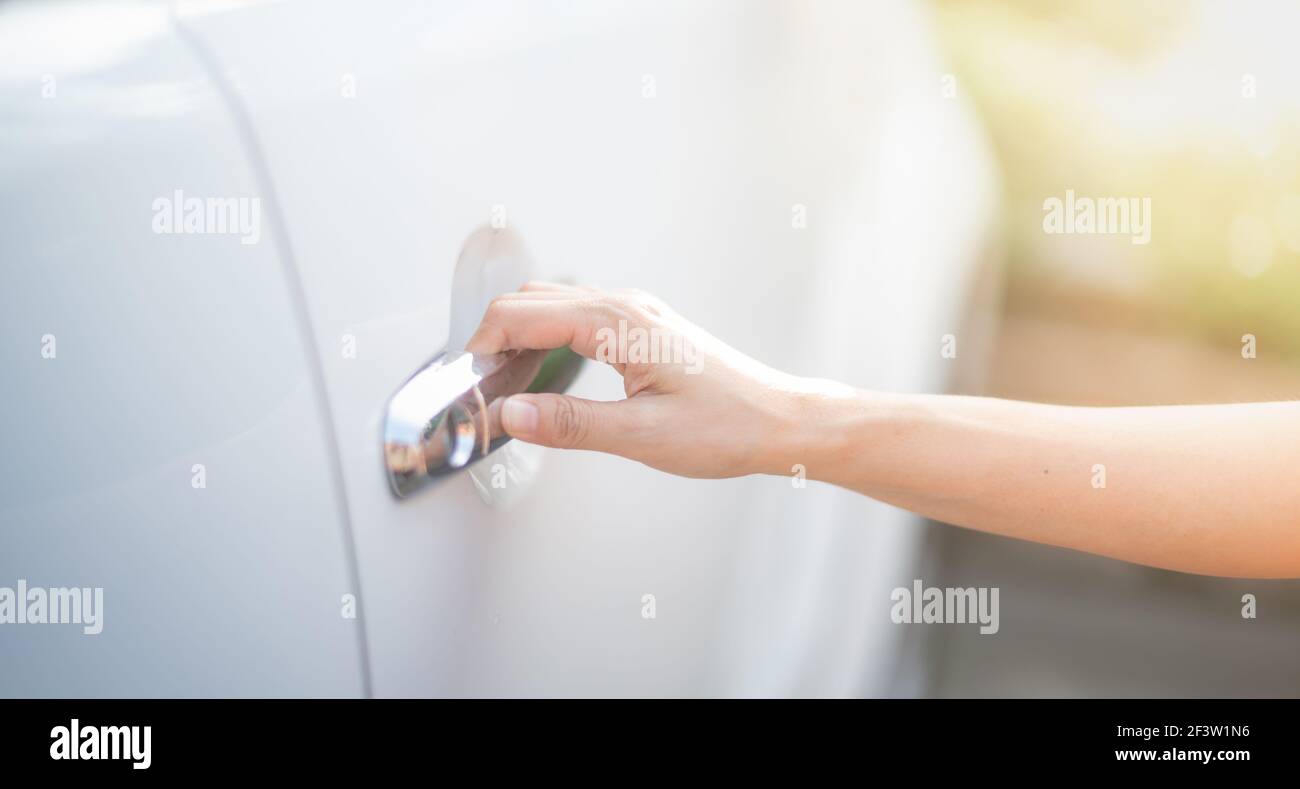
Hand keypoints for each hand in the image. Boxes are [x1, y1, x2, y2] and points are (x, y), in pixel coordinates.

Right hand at [465, 282, 816, 477]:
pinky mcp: (643, 327)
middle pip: (530, 300)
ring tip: (508, 385)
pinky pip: (578, 315)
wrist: (780, 420)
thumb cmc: (727, 426)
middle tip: (481, 390)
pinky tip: (548, 374)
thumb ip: (570, 425)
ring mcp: (635, 312)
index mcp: (618, 324)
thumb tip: (510, 414)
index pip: (521, 313)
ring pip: (553, 303)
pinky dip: (547, 336)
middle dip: (494, 337)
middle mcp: (624, 306)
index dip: (482, 346)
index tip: (468, 385)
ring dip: (519, 334)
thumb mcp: (641, 437)